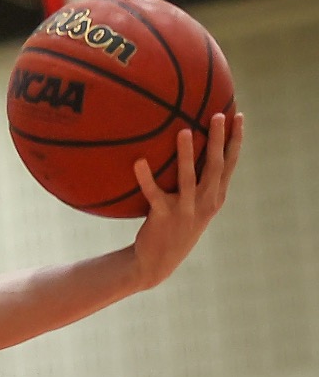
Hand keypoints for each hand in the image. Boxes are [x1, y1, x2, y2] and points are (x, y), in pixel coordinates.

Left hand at [131, 113, 241, 288]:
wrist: (157, 262)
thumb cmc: (174, 227)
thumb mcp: (193, 205)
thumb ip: (197, 182)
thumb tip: (188, 149)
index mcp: (215, 197)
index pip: (230, 163)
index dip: (236, 140)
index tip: (239, 116)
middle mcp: (206, 202)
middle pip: (215, 165)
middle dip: (219, 139)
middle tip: (218, 115)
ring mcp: (186, 210)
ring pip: (188, 178)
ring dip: (186, 154)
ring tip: (183, 130)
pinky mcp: (164, 217)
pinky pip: (154, 193)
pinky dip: (146, 178)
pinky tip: (138, 161)